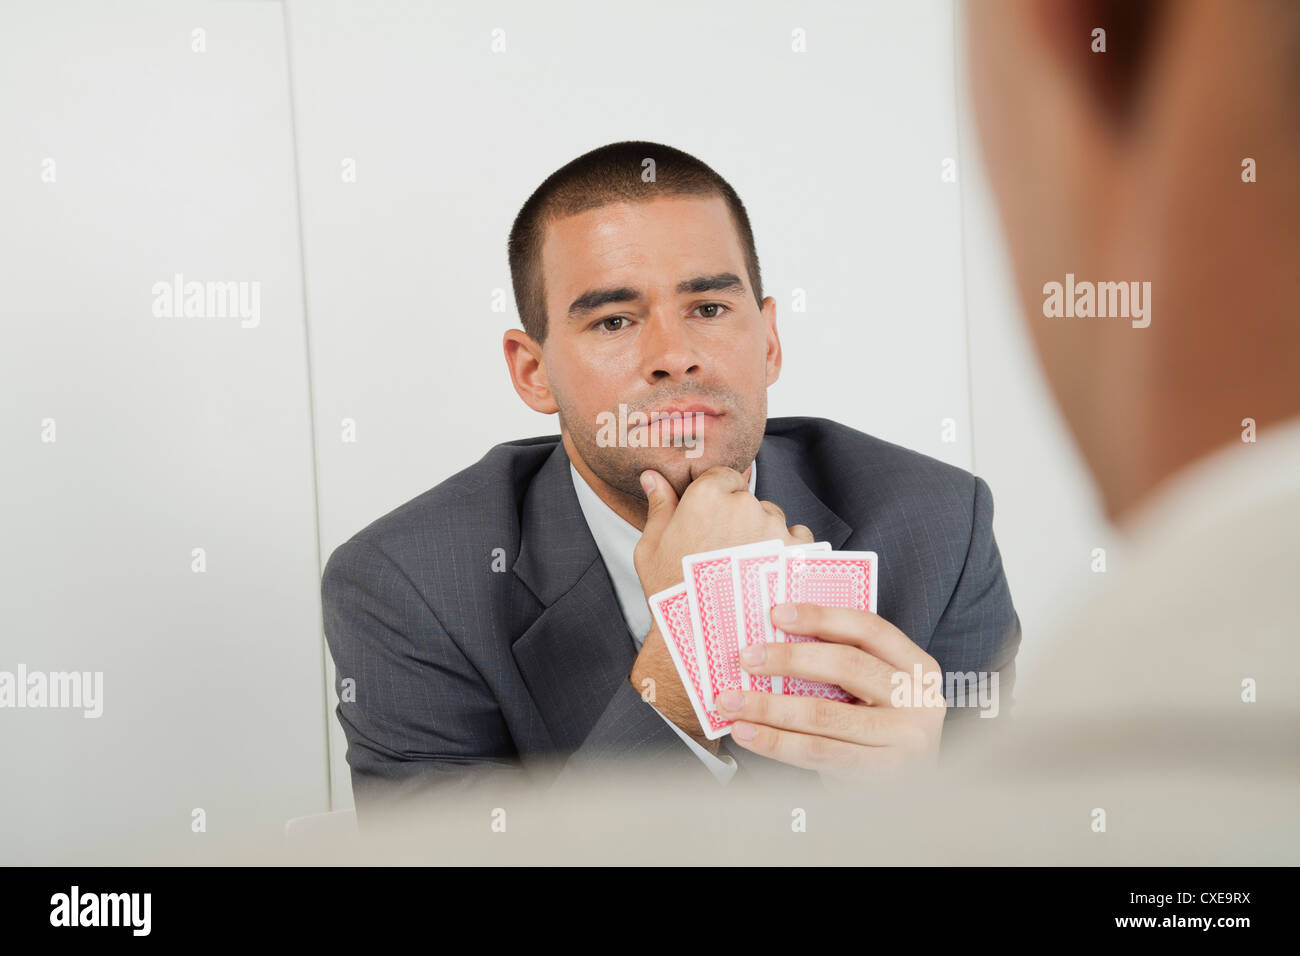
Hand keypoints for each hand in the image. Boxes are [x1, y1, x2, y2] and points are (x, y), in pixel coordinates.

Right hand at [632, 466, 810, 599]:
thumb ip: (659, 506)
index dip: (717, 497)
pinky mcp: (797, 552)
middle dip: (740, 517)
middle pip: (748, 498)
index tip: (712, 521)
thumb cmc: (672, 595)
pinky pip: (797, 539)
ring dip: (764, 534)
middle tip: (724, 552)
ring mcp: (774, 527)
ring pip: (773, 518)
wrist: (705, 642)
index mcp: (706, 496)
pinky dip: (787, 553)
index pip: (722, 476)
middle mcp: (744, 504)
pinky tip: (767, 576)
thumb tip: (652, 476)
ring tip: (744, 570)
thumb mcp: (651, 549)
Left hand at [717, 602, 945, 783]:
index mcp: (917, 666)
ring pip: (824, 714)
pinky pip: (819, 752)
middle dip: (789, 659)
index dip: (822, 617)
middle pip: (847, 666)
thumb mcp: (875, 691)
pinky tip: (748, 733)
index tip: (777, 613)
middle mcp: (919, 699)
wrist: (906, 791)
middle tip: (746, 658)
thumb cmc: (878, 729)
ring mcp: (905, 739)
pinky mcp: (883, 773)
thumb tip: (771, 641)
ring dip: (769, 707)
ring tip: (731, 701)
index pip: (868, 628)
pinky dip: (776, 742)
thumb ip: (841, 666)